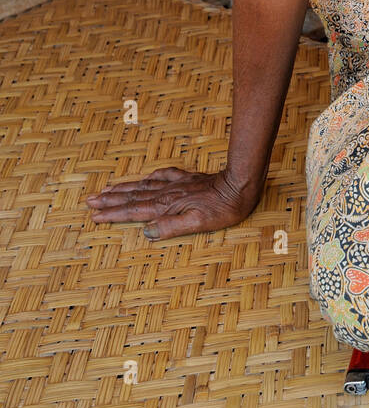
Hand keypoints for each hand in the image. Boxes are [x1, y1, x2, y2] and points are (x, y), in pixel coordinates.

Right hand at [86, 166, 261, 240]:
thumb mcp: (198, 224)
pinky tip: (146, 177)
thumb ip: (171, 227)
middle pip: (132, 197)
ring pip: (143, 185)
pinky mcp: (187, 178)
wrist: (240, 184)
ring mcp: (176, 184)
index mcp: (166, 206)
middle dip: (110, 199)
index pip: (134, 211)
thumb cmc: (222, 208)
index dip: (113, 214)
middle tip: (89, 200)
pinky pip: (163, 176)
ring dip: (123, 188)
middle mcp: (167, 194)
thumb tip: (146, 232)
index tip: (94, 215)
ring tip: (107, 189)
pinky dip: (150, 177)